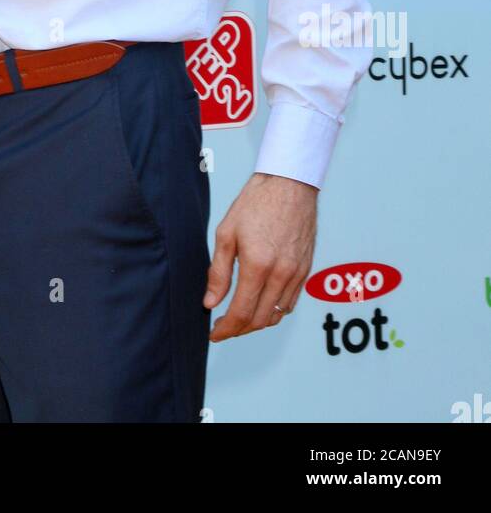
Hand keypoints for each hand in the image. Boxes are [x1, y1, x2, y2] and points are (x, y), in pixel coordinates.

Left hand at [203, 172, 317, 340]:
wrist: (289, 183)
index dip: (225, 329)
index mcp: (258, 265)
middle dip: (239, 329)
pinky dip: (275, 311)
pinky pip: (291, 303)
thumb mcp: (226, 233)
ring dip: (257, 323)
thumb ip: (218, 273)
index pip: (241, 313)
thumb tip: (211, 303)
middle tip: (222, 326)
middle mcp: (281, 274)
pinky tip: (261, 303)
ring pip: (277, 315)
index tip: (214, 334)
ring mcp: (297, 273)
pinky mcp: (306, 270)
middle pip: (260, 320)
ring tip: (239, 317)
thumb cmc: (256, 203)